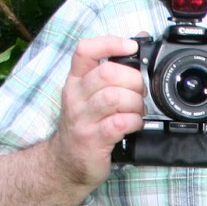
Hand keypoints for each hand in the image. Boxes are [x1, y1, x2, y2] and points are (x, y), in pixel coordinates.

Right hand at [49, 35, 145, 189]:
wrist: (66, 163)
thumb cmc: (85, 126)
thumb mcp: (89, 96)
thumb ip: (110, 73)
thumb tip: (138, 42)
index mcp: (75, 81)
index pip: (85, 50)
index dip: (110, 43)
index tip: (131, 46)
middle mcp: (76, 97)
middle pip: (107, 73)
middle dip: (133, 79)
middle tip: (140, 91)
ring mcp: (83, 119)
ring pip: (114, 97)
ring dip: (135, 102)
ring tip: (137, 110)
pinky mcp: (93, 139)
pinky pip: (118, 122)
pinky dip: (134, 121)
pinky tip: (134, 125)